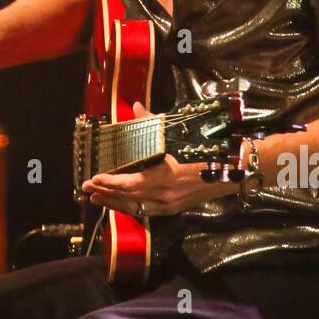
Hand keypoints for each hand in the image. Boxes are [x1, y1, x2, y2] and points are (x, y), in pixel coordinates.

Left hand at [80, 103, 233, 215]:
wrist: (231, 171)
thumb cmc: (204, 150)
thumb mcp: (178, 135)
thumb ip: (153, 123)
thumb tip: (135, 107)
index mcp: (163, 177)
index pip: (129, 183)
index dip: (109, 182)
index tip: (93, 179)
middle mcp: (164, 195)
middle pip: (128, 197)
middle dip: (105, 193)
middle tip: (86, 189)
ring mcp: (169, 205)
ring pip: (135, 207)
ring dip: (114, 203)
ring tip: (97, 198)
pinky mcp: (173, 209)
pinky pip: (146, 211)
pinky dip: (130, 207)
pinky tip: (120, 203)